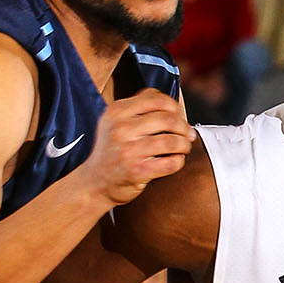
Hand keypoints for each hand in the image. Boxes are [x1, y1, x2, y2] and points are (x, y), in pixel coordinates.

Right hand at [82, 91, 193, 209]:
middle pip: (168, 119)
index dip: (174, 107)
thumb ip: (137, 108)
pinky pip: (171, 163)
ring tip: (184, 148)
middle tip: (188, 135)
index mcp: (117, 112)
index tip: (179, 117)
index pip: (156, 99)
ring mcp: (129, 151)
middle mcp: (121, 129)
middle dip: (183, 127)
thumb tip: (171, 103)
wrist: (95, 183)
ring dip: (184, 145)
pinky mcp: (138, 171)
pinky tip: (176, 160)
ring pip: (172, 141)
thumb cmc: (111, 151)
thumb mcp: (114, 122)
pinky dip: (179, 161)